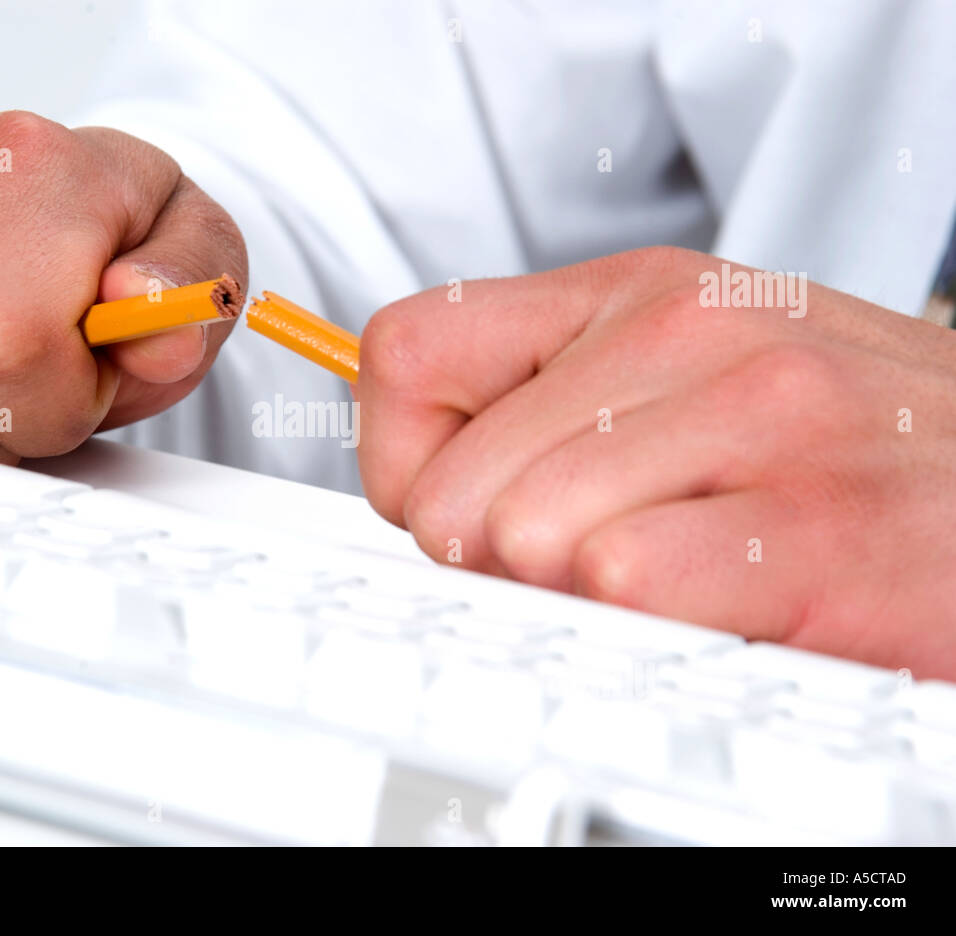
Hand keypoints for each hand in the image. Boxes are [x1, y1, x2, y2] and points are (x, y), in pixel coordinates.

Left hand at [357, 247, 955, 676]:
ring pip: (526, 541)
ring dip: (582, 599)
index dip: (404, 461)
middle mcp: (686, 333)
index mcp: (634, 296)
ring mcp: (756, 416)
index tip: (462, 499)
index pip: (404, 352)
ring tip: (681, 575)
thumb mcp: (682, 376)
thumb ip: (545, 415)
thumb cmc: (841, 441)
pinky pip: (626, 584)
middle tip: (599, 559)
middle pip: (450, 492)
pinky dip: (657, 625)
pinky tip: (727, 604)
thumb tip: (419, 498)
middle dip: (500, 563)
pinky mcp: (811, 525)